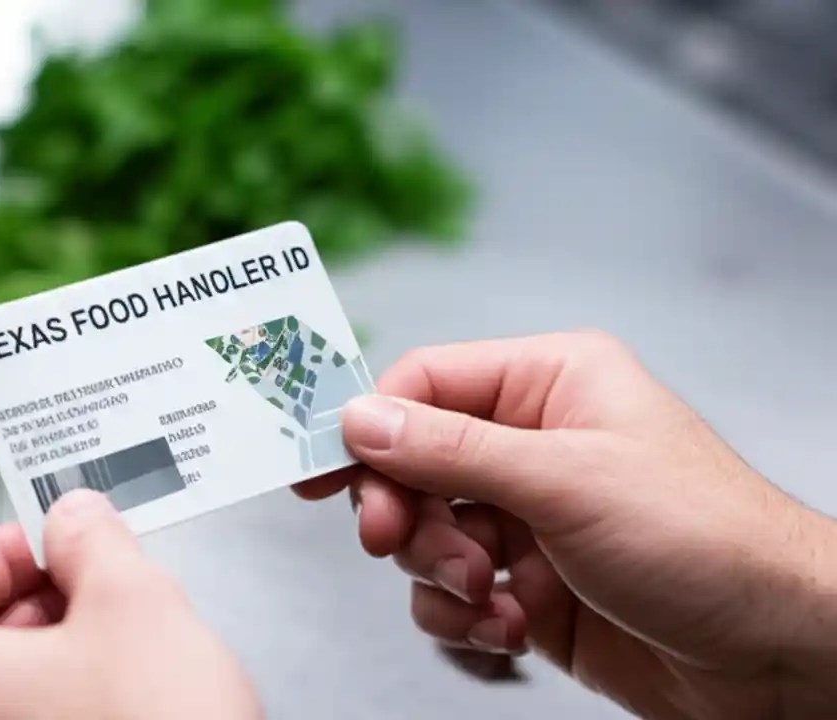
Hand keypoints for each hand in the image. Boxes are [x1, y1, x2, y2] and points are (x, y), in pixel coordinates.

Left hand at [0, 489, 260, 719]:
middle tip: (102, 583)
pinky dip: (59, 704)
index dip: (4, 549)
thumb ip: (94, 544)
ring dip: (54, 653)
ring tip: (126, 646)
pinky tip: (121, 702)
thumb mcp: (135, 606)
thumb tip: (75, 519)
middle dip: (39, 600)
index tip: (57, 540)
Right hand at [297, 331, 836, 718]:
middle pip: (412, 465)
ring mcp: (527, 519)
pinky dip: (463, 617)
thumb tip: (360, 419)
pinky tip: (508, 629)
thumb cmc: (707, 541)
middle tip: (400, 543)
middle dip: (406, 514)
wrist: (776, 654)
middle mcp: (532, 445)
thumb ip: (450, 449)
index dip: (366, 424)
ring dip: (438, 574)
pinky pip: (451, 592)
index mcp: (550, 385)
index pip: (425, 385)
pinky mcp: (526, 585)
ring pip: (425, 535)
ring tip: (488, 595)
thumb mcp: (565, 481)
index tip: (319, 469)